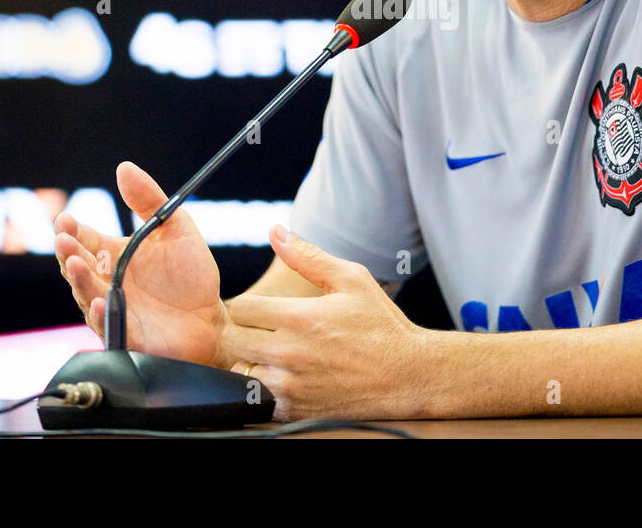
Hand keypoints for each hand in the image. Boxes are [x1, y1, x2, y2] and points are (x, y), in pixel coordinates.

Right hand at [51, 161, 228, 367]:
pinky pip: (108, 326)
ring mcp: (113, 308)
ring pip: (87, 295)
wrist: (212, 319)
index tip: (64, 220)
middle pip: (78, 266)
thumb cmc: (191, 276)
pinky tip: (100, 302)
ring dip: (79, 280)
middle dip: (68, 252)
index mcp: (114, 254)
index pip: (84, 239)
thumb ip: (149, 200)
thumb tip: (124, 167)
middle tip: (64, 239)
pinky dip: (101, 314)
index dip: (71, 230)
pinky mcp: (125, 335)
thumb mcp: (176, 229)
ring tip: (75, 264)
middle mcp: (108, 281)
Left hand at [224, 225, 432, 420]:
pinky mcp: (296, 410)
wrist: (408, 374)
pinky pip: (258, 399)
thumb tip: (275, 231)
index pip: (241, 308)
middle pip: (234, 340)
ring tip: (277, 355)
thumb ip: (308, 256)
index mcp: (300, 317)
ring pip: (242, 370)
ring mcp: (291, 385)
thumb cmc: (381, 324)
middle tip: (266, 331)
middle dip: (246, 331)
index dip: (250, 306)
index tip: (265, 310)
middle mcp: (290, 352)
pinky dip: (265, 388)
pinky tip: (287, 377)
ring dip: (254, 361)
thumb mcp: (352, 279)